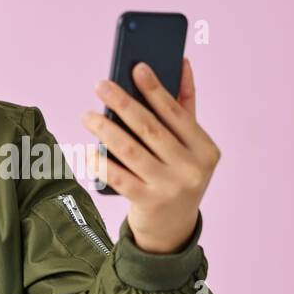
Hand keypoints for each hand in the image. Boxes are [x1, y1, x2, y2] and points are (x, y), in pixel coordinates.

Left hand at [81, 58, 219, 253]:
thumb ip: (185, 107)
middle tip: (100, 85)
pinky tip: (88, 150)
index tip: (136, 67)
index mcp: (205, 150)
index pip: (177, 113)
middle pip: (150, 129)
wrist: (173, 229)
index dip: (156, 89)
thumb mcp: (189, 147)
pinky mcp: (148, 204)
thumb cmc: (177, 176)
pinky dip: (101, 163)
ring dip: (105, 129)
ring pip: (131, 151)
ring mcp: (170, 188)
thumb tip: (181, 63)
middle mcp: (191, 169)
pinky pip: (119, 177)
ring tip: (88, 115)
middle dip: (123, 103)